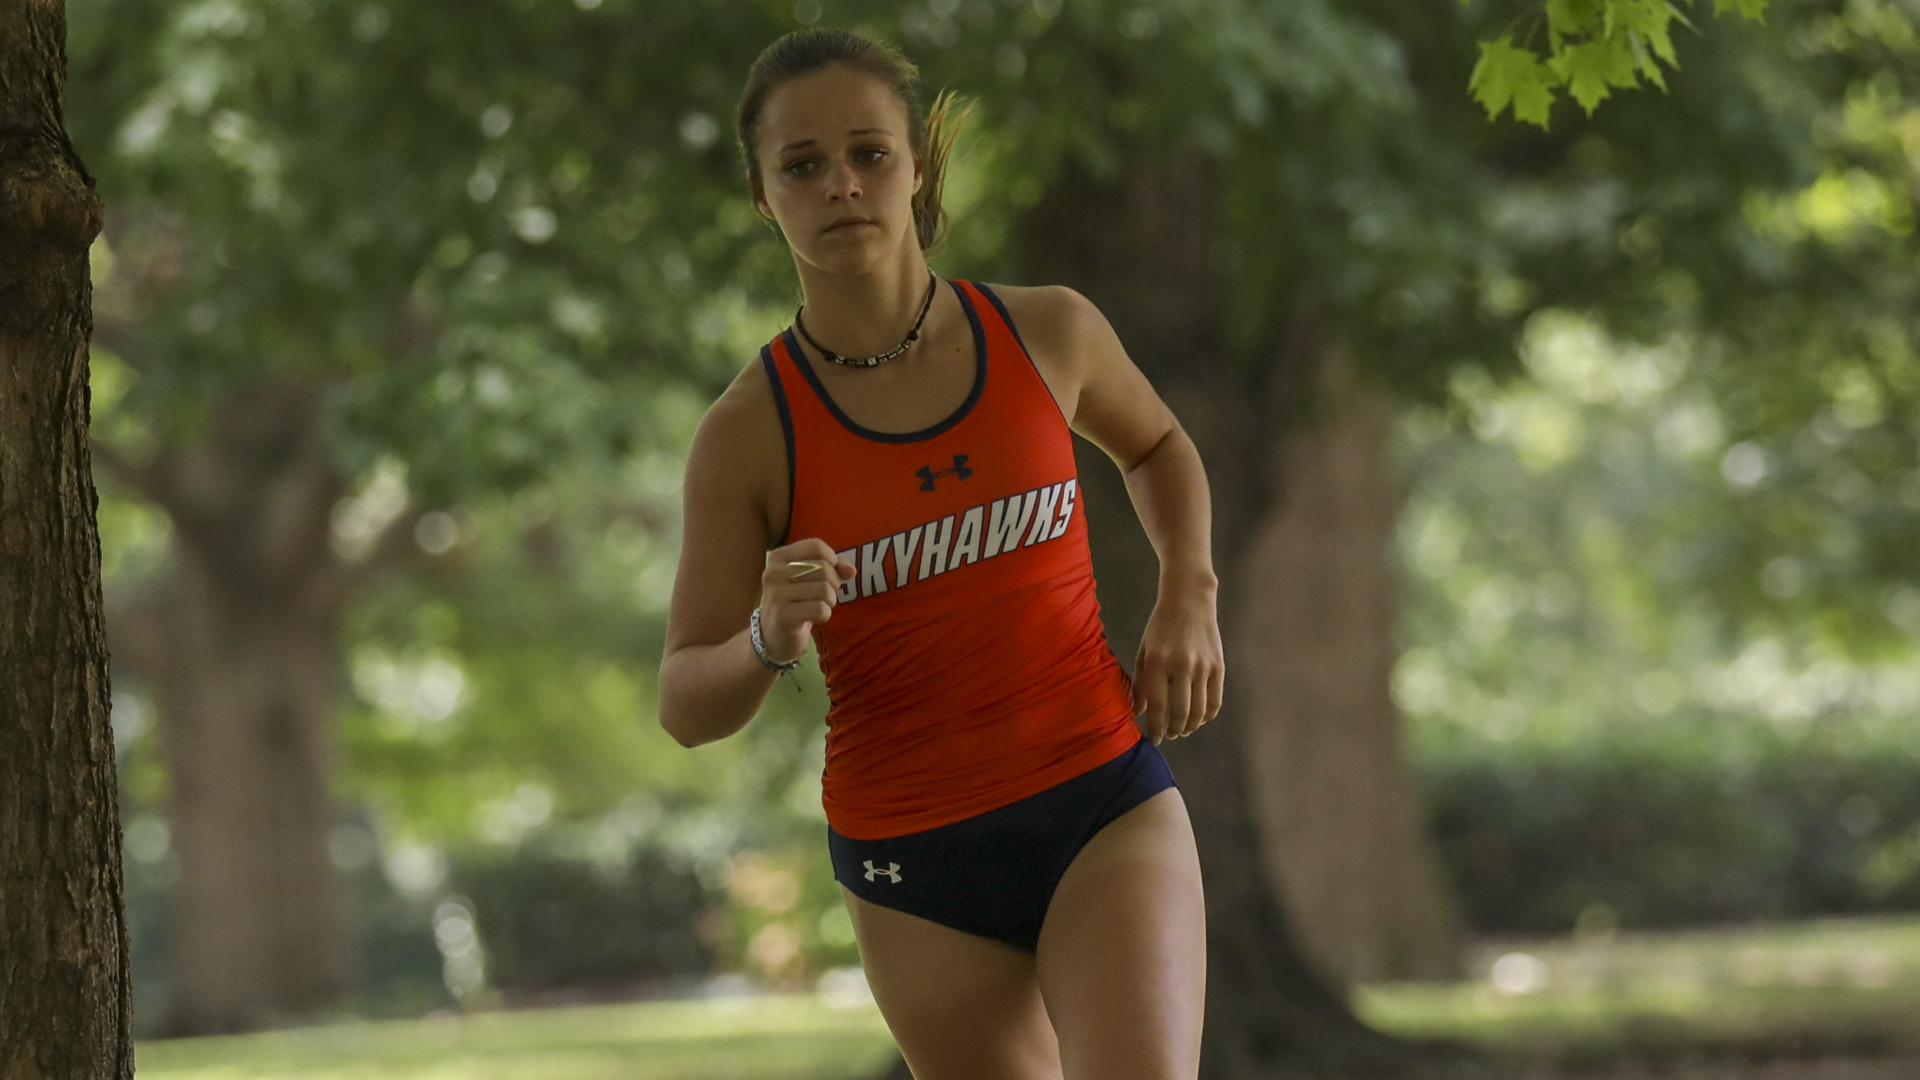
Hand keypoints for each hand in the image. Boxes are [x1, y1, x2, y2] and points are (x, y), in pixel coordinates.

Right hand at [757, 539, 854, 663]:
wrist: (774, 635)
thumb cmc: (797, 601)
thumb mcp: (813, 578)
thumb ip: (834, 567)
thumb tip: (851, 571)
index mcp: (778, 557)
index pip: (816, 546)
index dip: (832, 560)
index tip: (829, 574)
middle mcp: (773, 572)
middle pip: (823, 568)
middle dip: (833, 584)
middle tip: (823, 596)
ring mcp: (776, 594)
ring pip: (824, 589)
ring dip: (829, 601)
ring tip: (817, 607)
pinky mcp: (782, 615)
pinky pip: (820, 609)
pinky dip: (824, 615)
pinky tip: (813, 618)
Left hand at [1131, 582, 1223, 743]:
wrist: (1189, 600)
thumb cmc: (1160, 627)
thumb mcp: (1144, 651)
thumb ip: (1141, 683)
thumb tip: (1138, 713)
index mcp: (1157, 662)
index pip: (1157, 706)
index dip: (1155, 728)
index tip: (1154, 740)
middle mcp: (1181, 665)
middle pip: (1180, 712)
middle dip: (1173, 730)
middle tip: (1169, 735)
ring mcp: (1202, 666)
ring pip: (1199, 710)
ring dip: (1190, 726)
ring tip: (1183, 730)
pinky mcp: (1218, 666)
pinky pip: (1215, 700)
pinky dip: (1207, 715)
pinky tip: (1199, 719)